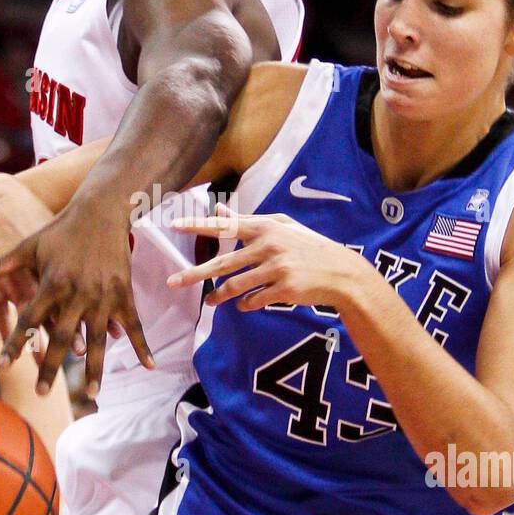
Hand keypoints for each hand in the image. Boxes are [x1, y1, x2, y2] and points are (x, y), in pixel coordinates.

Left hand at [0, 194, 153, 397]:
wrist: (102, 211)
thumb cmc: (62, 229)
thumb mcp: (30, 244)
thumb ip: (1, 262)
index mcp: (52, 283)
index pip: (30, 319)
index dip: (17, 342)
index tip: (5, 365)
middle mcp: (78, 293)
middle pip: (62, 337)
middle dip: (51, 366)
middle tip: (41, 393)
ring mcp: (104, 295)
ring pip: (99, 338)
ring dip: (95, 368)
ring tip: (91, 394)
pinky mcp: (124, 293)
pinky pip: (134, 324)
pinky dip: (142, 345)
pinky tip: (149, 366)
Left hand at [168, 203, 355, 310]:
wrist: (341, 273)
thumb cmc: (309, 247)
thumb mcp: (283, 226)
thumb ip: (250, 220)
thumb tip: (218, 210)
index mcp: (265, 227)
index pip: (224, 225)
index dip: (198, 225)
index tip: (174, 226)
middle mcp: (268, 246)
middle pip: (222, 263)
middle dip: (194, 274)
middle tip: (172, 282)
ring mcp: (276, 268)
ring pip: (236, 286)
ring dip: (219, 297)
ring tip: (211, 302)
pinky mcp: (284, 289)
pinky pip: (254, 300)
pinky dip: (247, 304)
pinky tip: (246, 304)